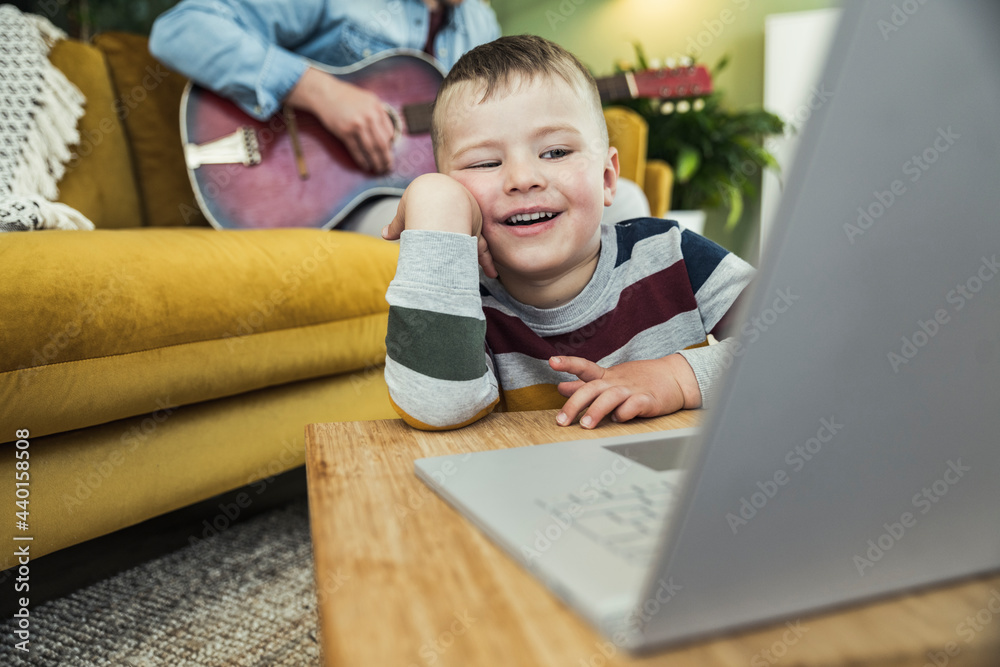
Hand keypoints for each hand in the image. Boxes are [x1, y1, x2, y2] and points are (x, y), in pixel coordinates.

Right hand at [287, 67, 395, 173]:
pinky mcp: (345, 132)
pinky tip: (366, 165)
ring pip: (371, 149)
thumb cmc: (346, 97)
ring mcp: (357, 125)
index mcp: (377, 108)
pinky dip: (362, 160)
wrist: (325, 93)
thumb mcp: (367, 99)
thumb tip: (389, 134)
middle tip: (388, 167)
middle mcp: (369, 116)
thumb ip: (379, 113)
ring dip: (376, 162)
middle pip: (382, 143)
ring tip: (379, 169)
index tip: (389, 153)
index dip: (390, 146)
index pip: (389, 133)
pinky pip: (357, 151)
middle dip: (387, 158)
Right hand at [381, 173, 496, 277]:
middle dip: (466, 239)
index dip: (444, 226)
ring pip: (476, 242)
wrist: (433, 197)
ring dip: (481, 258)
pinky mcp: (474, 234)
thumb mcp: (404, 212)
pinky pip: (482, 250)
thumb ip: (397, 224)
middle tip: (471, 255)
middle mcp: (460, 211)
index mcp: (443, 201)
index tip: (446, 236)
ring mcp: (469, 222)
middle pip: (464, 227)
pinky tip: (492, 273)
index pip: (445, 215)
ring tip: (491, 274)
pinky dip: (486, 262)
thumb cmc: (417, 201)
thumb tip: (384, 234)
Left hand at [550, 354, 701, 428]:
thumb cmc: (639, 381)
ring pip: (611, 397)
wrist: (675, 378)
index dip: (568, 363)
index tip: (551, 361)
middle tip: (561, 421)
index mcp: (606, 377)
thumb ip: (585, 384)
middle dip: (575, 404)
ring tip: (586, 425)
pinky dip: (625, 412)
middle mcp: (617, 382)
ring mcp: (633, 390)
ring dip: (597, 410)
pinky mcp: (648, 400)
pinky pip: (635, 405)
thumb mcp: (610, 380)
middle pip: (592, 388)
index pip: (584, 367)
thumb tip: (560, 387)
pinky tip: (619, 419)